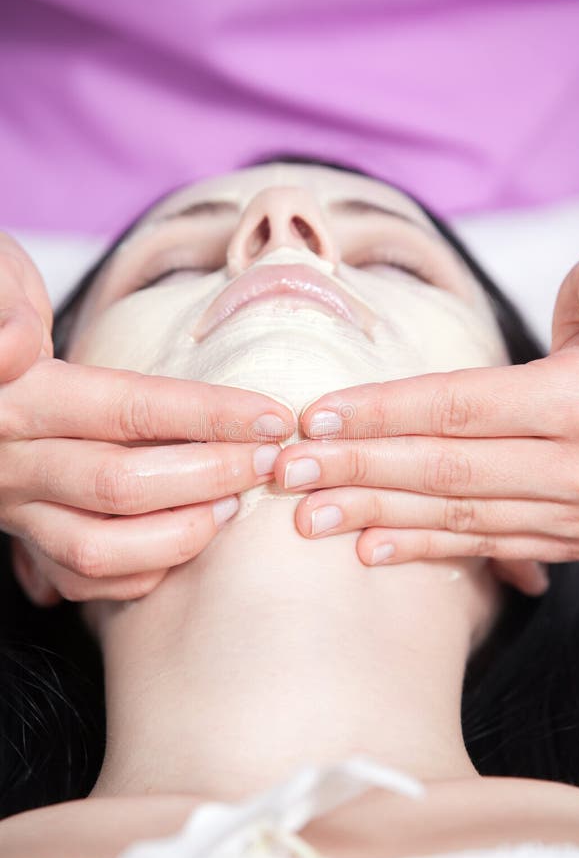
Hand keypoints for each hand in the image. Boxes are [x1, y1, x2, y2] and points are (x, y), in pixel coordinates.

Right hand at [0, 235, 294, 603]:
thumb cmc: (1, 311)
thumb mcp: (3, 279)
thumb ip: (9, 303)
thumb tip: (15, 348)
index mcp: (18, 397)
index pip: (128, 409)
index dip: (209, 415)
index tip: (272, 418)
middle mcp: (13, 461)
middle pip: (121, 485)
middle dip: (212, 475)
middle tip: (267, 460)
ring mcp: (16, 507)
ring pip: (97, 548)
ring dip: (179, 533)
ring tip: (232, 505)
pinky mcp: (22, 539)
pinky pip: (79, 577)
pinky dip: (141, 570)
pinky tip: (185, 540)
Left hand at [275, 250, 578, 595]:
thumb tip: (555, 313)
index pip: (458, 405)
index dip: (380, 412)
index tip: (313, 416)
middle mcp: (576, 466)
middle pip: (441, 467)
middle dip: (356, 470)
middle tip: (283, 473)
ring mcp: (575, 512)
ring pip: (457, 515)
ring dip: (377, 516)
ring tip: (309, 518)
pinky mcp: (574, 535)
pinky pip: (490, 545)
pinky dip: (428, 548)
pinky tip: (373, 550)